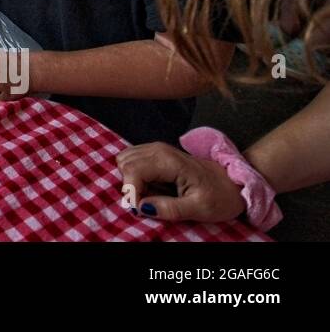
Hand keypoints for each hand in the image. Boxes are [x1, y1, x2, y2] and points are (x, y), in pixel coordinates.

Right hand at [116, 142, 245, 221]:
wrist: (235, 183)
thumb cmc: (220, 196)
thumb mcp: (200, 209)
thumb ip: (170, 209)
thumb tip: (141, 208)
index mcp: (168, 161)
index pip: (132, 170)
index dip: (131, 192)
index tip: (143, 209)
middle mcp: (158, 149)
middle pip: (124, 163)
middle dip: (130, 186)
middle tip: (149, 203)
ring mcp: (156, 149)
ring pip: (124, 160)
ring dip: (131, 180)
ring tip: (151, 195)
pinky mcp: (156, 153)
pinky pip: (132, 160)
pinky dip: (134, 175)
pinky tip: (151, 187)